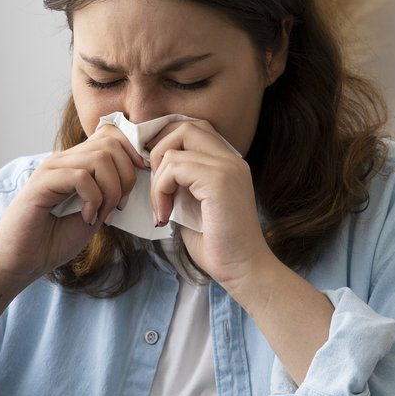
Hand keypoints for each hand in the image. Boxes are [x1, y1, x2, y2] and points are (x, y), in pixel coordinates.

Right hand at [0, 124, 146, 285]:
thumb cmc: (53, 242)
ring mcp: (51, 169)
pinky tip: (87, 218)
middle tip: (117, 206)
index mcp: (75, 163)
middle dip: (126, 176)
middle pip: (111, 143)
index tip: (135, 189)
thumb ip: (110, 194)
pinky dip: (93, 199)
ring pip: (100, 158)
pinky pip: (81, 177)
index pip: (111, 136)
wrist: (21, 262)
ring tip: (102, 214)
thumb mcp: (93, 215)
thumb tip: (137, 178)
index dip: (132, 157)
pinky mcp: (41, 184)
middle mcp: (63, 160)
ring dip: (111, 190)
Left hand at [147, 119, 279, 287]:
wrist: (243, 269)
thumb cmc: (218, 245)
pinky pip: (175, 166)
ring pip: (175, 144)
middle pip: (185, 126)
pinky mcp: (219, 180)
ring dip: (158, 176)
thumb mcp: (191, 207)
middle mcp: (231, 159)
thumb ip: (179, 185)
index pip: (193, 130)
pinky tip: (165, 214)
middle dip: (158, 150)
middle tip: (154, 185)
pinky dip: (161, 189)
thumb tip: (151, 173)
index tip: (153, 174)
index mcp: (227, 163)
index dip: (166, 144)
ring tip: (161, 206)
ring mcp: (227, 166)